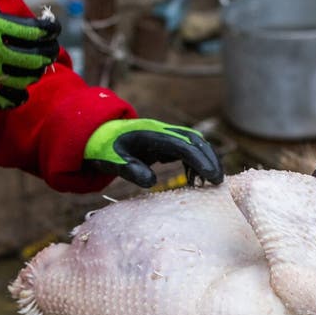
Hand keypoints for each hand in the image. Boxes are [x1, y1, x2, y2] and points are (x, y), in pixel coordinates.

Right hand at [0, 0, 59, 107]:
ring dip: (35, 74)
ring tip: (37, 68)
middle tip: (51, 49)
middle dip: (47, 53)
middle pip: (35, 57)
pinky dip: (17, 97)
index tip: (54, 27)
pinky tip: (22, 92)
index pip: (33, 30)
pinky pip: (7, 100)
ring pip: (25, 79)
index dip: (48, 29)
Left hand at [83, 118, 223, 187]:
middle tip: (219, 182)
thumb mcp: (112, 161)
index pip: (185, 146)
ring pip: (195, 143)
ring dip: (206, 160)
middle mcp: (162, 131)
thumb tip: (151, 181)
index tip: (212, 178)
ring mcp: (165, 135)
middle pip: (196, 141)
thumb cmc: (104, 150)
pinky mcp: (165, 141)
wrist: (96, 135)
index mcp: (152, 135)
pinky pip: (187, 148)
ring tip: (209, 183)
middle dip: (211, 159)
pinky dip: (196, 162)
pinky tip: (194, 179)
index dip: (201, 161)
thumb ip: (130, 170)